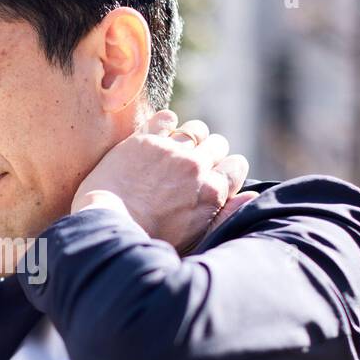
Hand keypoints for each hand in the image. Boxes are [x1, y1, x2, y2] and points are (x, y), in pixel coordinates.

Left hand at [71, 110, 250, 253]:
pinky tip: (158, 135)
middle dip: (208, 153)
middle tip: (191, 165)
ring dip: (190, 137)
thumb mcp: (196, 238)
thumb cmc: (150, 241)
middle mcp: (196, 167)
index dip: (226, 170)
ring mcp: (171, 151)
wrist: (108, 228)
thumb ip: (226, 215)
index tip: (213, 175)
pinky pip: (166, 118)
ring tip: (176, 149)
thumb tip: (251, 196)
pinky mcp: (144, 140)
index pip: (236, 167)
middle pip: (218, 145)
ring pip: (195, 129)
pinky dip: (166, 123)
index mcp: (212, 192)